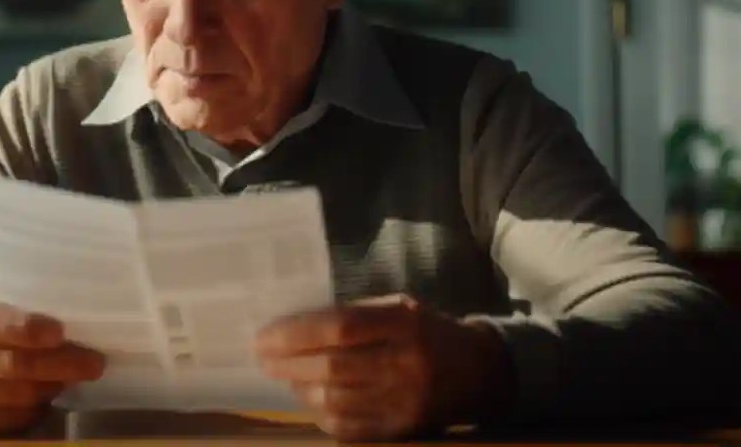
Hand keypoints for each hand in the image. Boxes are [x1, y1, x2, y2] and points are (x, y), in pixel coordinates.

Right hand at [0, 293, 104, 436]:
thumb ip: (19, 306)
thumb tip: (76, 314)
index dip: (26, 329)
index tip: (60, 332)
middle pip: (9, 365)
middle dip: (58, 364)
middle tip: (94, 362)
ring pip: (18, 396)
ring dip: (53, 385)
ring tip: (75, 374)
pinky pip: (14, 419)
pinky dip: (38, 406)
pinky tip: (49, 391)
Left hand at [255, 294, 512, 440]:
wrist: (478, 372)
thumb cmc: (426, 332)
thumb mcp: (398, 308)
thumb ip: (353, 314)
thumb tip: (292, 327)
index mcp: (404, 323)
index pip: (340, 328)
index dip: (295, 334)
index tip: (264, 336)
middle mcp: (407, 364)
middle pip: (332, 368)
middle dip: (288, 364)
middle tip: (262, 358)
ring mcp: (405, 402)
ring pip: (335, 401)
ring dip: (300, 389)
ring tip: (285, 375)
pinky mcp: (402, 431)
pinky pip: (347, 427)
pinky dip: (321, 412)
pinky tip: (310, 398)